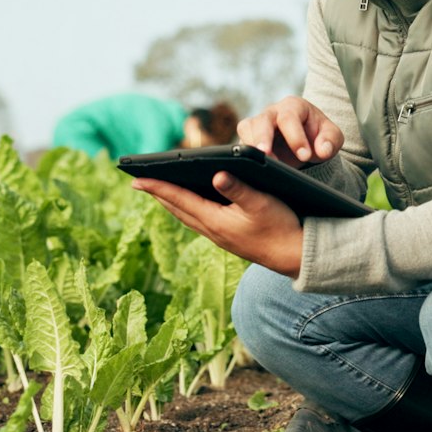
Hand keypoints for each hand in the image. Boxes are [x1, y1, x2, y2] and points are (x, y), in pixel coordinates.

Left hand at [132, 172, 302, 277]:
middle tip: (140, 181)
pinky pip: (198, 221)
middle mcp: (212, 230)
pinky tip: (191, 205)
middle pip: (177, 209)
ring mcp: (219, 236)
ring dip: (171, 203)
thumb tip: (217, 174)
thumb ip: (238, 188)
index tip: (136, 179)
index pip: (178, 199)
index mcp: (215, 220)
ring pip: (186, 216)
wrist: (294, 256)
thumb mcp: (261, 203)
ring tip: (159, 191)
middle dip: (158, 194)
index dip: (157, 187)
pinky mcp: (227, 239)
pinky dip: (187, 210)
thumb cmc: (280, 227)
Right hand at [239, 96, 343, 168]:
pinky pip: (241, 144)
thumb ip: (331, 141)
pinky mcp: (249, 140)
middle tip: (266, 155)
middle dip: (263, 137)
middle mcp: (272, 113)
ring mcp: (258, 125)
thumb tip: (323, 150)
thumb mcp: (332, 136)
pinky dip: (246, 155)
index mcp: (293, 106)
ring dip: (251, 146)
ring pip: (246, 129)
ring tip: (260, 163)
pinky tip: (253, 168)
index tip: (304, 155)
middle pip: (262, 120)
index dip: (295, 137)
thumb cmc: (318, 136)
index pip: (289, 118)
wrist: (307, 143)